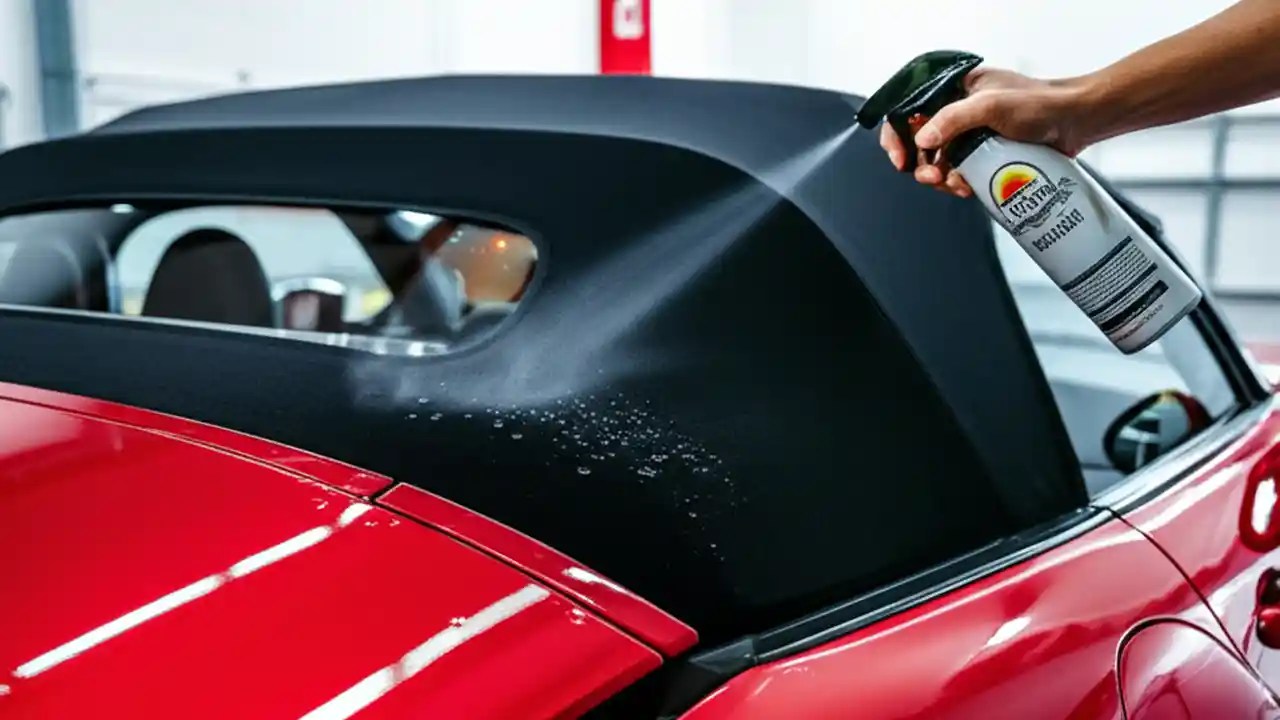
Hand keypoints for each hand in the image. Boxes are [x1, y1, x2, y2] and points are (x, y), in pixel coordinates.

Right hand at [879, 67, 1095, 196]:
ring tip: (955, 185)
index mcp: (954, 90)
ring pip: (939, 163)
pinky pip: (959, 173)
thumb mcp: (991, 106)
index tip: (901, 160)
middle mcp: (959, 112)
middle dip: (922, 165)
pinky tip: (968, 188)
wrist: (1077, 122)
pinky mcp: (984, 156)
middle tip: (931, 178)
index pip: (910, 110)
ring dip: (941, 178)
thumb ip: (953, 119)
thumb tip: (922, 140)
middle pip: (921, 143)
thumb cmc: (1040, 104)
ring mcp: (971, 135)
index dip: (898, 136)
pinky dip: (958, 183)